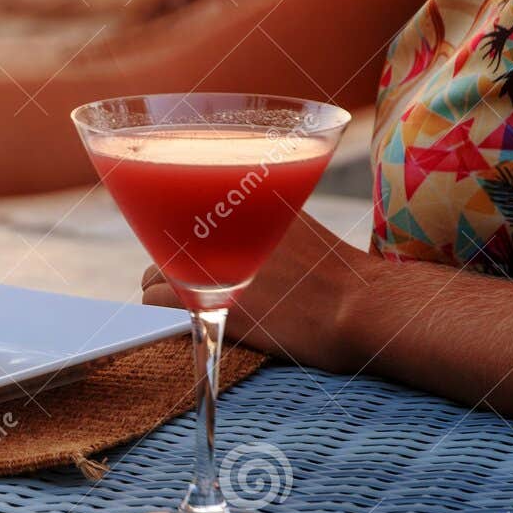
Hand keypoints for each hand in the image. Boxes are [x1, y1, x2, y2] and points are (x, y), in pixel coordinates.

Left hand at [141, 211, 374, 373]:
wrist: (358, 307)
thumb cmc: (342, 277)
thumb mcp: (302, 226)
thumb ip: (266, 220)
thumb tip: (245, 234)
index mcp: (246, 195)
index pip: (186, 204)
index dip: (187, 231)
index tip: (197, 249)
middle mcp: (218, 221)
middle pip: (164, 236)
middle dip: (174, 259)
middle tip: (192, 279)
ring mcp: (206, 258)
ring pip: (154, 269)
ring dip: (166, 285)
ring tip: (187, 300)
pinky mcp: (199, 297)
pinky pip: (154, 299)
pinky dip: (161, 310)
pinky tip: (182, 318)